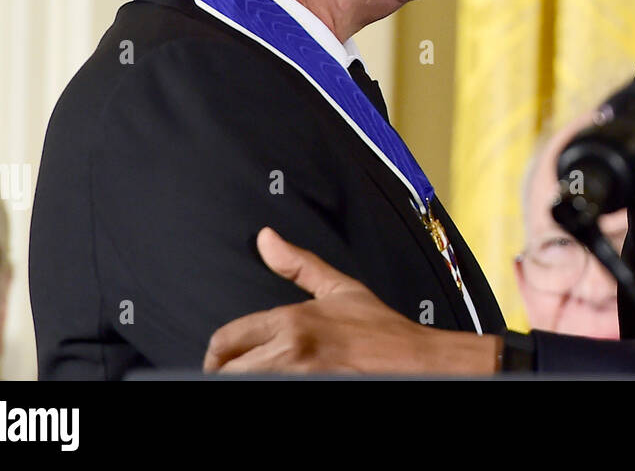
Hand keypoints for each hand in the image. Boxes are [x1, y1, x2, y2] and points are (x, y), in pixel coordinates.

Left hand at [202, 227, 499, 374]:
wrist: (415, 362)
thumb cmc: (383, 332)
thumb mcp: (341, 289)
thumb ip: (298, 264)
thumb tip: (267, 239)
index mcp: (291, 319)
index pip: (226, 339)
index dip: (219, 353)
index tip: (224, 359)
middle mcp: (290, 349)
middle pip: (227, 370)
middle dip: (228, 373)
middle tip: (240, 373)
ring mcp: (299, 376)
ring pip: (245, 384)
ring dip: (249, 381)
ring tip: (264, 377)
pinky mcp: (312, 392)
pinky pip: (270, 394)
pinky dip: (271, 389)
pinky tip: (286, 383)